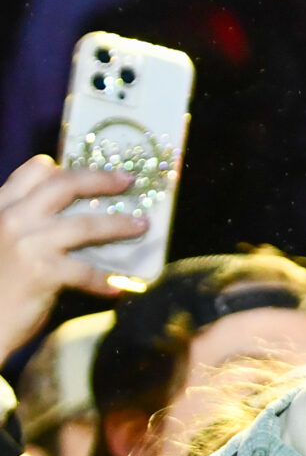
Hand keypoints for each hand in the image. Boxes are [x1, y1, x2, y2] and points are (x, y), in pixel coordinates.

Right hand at [0, 155, 149, 352]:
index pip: (33, 172)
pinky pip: (86, 270)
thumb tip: (73, 216)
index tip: (91, 170)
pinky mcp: (41, 272)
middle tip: (128, 180)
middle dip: (101, 180)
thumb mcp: (1, 242)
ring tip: (142, 226)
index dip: (64, 169)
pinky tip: (119, 286)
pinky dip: (105, 279)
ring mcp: (26, 244)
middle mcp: (11, 218)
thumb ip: (27, 224)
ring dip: (119, 225)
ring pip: (85, 225)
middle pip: (64, 186)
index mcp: (0, 207)